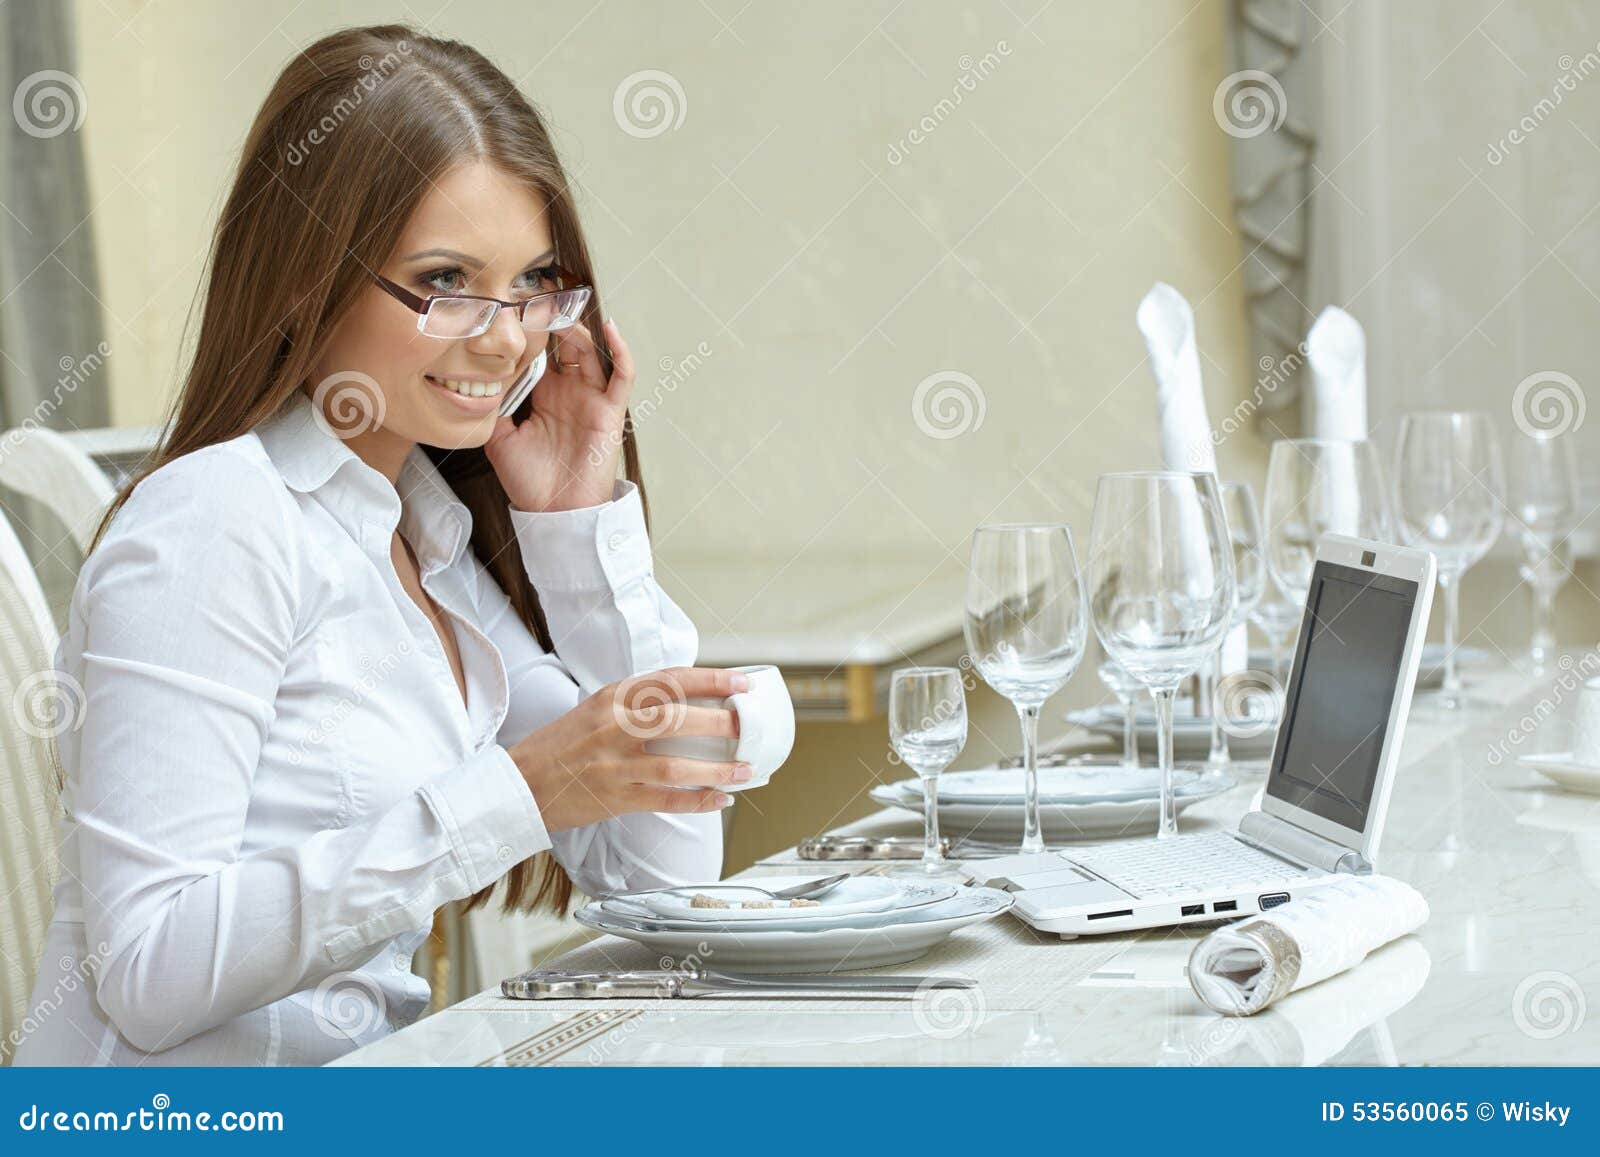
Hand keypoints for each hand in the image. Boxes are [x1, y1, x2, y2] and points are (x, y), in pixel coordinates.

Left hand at [483, 318, 633, 513]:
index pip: (540, 351)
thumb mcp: (500, 438)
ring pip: (589, 352)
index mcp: (545, 395)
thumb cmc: (530, 482)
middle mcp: (570, 392)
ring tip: (559, 312)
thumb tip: (481, 376)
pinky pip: (622, 375)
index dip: (530, 329)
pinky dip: (620, 350)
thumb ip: (495, 406)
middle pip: (565, 344)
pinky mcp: (611, 411)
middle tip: (534, 300)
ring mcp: (592, 399)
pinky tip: (610, 329)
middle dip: (552, 321)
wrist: (554, 514)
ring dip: (576, 330)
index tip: (511, 307)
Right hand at [507, 667, 749, 831]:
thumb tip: (690, 700)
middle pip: (675, 719)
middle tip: (746, 725)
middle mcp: (613, 727)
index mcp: (611, 698)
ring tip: (745, 769)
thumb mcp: (595, 709)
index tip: (741, 684)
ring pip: (674, 765)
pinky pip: (664, 801)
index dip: (710, 681)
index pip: (668, 681)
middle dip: (718, 722)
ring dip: (716, 769)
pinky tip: (720, 799)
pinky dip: (697, 801)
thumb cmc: (561, 745)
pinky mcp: (614, 799)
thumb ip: (636, 702)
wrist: (520, 783)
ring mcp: (613, 765)